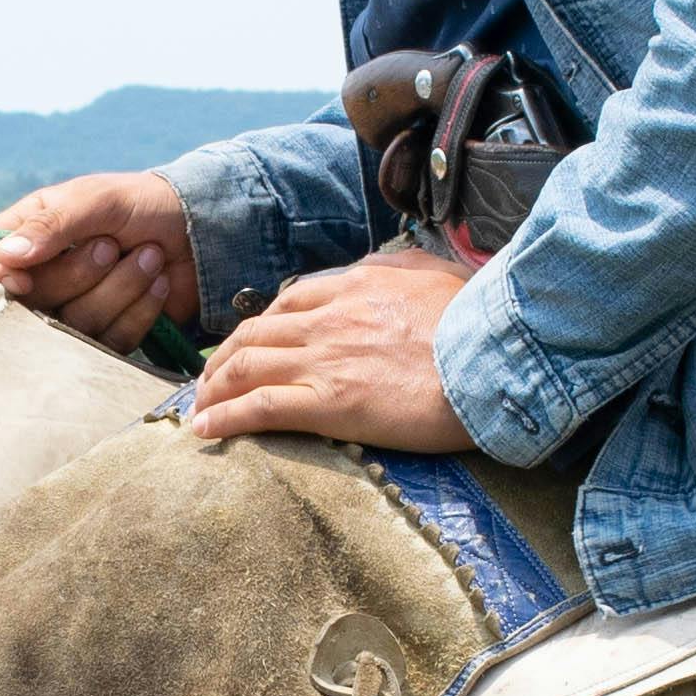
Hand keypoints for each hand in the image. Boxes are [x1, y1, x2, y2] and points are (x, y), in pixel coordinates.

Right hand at [0, 172, 194, 350]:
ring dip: (117, 289)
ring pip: (72, 326)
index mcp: (24, 238)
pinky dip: (137, 311)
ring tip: (149, 256)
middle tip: (110, 245)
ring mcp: (72, 314)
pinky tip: (157, 283)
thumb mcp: (96, 200)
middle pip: (30, 304)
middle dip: (77, 275)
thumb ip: (51, 224)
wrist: (201, 231)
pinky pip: (108, 343)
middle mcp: (40, 280)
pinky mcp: (105, 341)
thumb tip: (4, 256)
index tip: (23, 282)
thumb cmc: (140, 205)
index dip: (1, 283)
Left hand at [186, 249, 471, 454]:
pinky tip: (204, 429)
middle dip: (222, 357)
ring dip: (213, 386)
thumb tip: (375, 266)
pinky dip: (225, 416)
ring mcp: (327, 359)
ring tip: (198, 406)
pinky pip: (262, 407)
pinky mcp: (332, 403)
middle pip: (256, 333)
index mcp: (358, 285)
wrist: (498, 356)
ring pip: (247, 366)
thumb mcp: (437, 270)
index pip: (290, 301)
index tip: (249, 343)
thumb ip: (399, 265)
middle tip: (208, 379)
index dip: (260, 324)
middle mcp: (332, 318)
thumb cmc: (480, 318)